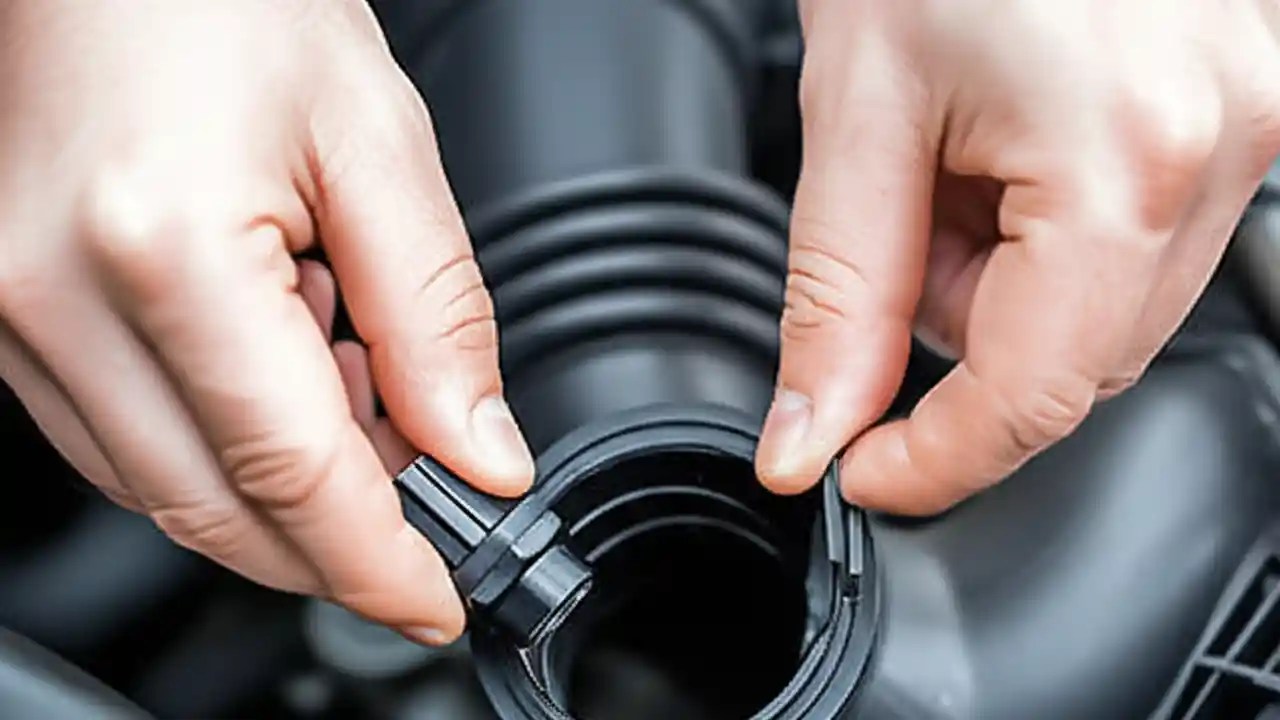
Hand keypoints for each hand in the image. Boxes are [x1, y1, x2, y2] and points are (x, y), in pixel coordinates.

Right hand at [0, 0, 533, 643]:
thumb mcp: (376, 144)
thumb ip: (434, 317)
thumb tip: (477, 451)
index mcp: (162, 249)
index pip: (292, 474)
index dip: (378, 561)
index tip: (437, 599)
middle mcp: (53, 298)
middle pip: (218, 509)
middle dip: (337, 539)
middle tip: (424, 485)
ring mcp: (8, 312)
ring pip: (166, 487)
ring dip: (281, 485)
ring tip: (350, 375)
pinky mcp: (3, 312)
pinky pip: (118, 436)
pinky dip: (219, 443)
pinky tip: (274, 367)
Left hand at [756, 0, 1279, 513]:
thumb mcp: (856, 115)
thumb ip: (839, 296)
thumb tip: (813, 430)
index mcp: (1127, 158)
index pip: (1036, 395)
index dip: (936, 458)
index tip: (862, 469)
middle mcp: (1223, 147)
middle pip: (1075, 358)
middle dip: (963, 332)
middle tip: (903, 225)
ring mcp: (1252, 124)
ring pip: (1106, 304)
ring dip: (1006, 276)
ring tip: (955, 153)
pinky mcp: (1244, 106)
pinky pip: (1143, 236)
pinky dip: (1054, 227)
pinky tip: (1009, 140)